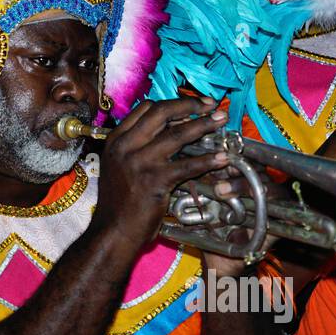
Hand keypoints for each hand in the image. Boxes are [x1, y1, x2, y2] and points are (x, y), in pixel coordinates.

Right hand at [93, 97, 230, 253]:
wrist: (113, 231)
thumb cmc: (118, 203)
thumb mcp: (118, 167)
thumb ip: (135, 148)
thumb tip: (166, 133)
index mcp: (116, 140)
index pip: (145, 108)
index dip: (172, 103)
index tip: (191, 104)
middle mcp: (125, 146)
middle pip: (162, 112)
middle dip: (190, 104)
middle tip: (210, 104)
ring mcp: (140, 162)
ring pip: (177, 134)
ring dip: (204, 124)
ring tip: (221, 120)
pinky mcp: (155, 181)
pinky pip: (187, 165)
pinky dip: (207, 160)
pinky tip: (222, 158)